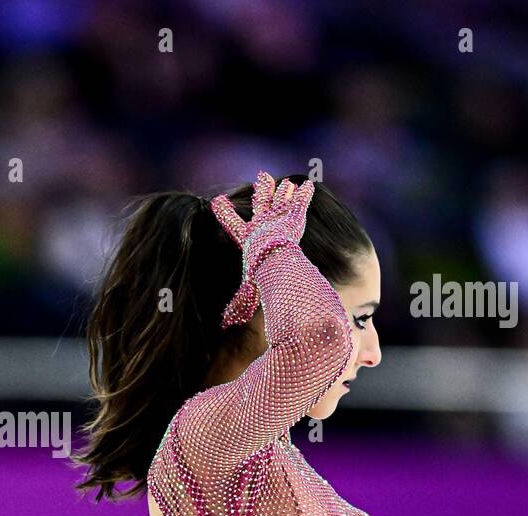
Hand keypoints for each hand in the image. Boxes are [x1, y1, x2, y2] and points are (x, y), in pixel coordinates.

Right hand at [210, 171, 315, 326]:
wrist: (275, 269)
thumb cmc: (260, 283)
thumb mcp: (246, 296)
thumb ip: (238, 306)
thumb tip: (224, 326)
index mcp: (248, 243)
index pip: (233, 225)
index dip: (225, 214)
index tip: (217, 202)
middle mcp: (261, 228)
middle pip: (259, 205)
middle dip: (261, 191)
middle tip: (262, 177)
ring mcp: (277, 221)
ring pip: (281, 201)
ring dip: (284, 191)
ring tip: (288, 183)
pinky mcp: (294, 219)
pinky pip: (300, 204)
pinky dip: (304, 195)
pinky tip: (310, 185)